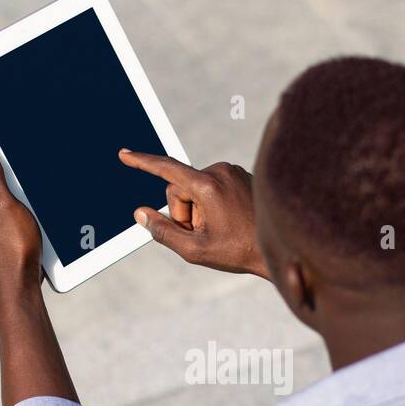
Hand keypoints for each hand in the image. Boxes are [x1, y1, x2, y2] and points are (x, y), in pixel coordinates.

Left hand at [0, 138, 42, 301]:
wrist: (20, 282)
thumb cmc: (11, 246)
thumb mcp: (2, 203)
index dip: (5, 152)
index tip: (22, 151)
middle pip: (4, 173)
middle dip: (21, 175)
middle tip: (31, 189)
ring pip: (16, 190)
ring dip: (30, 193)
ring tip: (34, 208)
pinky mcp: (9, 225)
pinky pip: (22, 206)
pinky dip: (32, 207)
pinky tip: (39, 216)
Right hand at [119, 149, 266, 279]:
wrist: (280, 247)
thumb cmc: (239, 251)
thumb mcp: (194, 249)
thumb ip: (163, 232)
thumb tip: (141, 214)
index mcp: (208, 185)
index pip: (166, 169)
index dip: (141, 162)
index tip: (124, 154)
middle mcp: (220, 171)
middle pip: (179, 189)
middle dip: (183, 213)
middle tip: (202, 234)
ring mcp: (232, 171)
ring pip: (195, 189)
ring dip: (198, 211)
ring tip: (220, 229)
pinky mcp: (239, 175)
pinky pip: (211, 188)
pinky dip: (211, 205)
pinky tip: (229, 221)